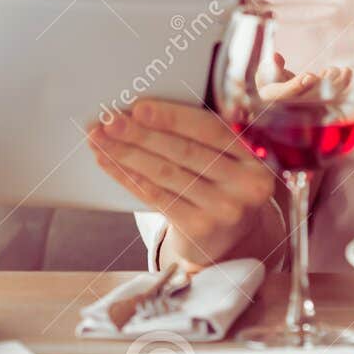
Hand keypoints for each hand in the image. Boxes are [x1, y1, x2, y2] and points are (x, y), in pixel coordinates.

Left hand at [84, 99, 275, 264]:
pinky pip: (156, 197)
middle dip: (141, 133)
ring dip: (127, 154)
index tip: (139, 107)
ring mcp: (224, 211)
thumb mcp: (226, 166)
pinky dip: (128, 177)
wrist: (229, 246)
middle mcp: (245, 187)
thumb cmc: (218, 190)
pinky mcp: (200, 229)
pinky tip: (110, 163)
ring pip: (165, 174)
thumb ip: (200, 141)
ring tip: (100, 140)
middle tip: (109, 121)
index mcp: (252, 161)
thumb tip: (141, 112)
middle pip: (184, 152)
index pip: (210, 130)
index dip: (174, 117)